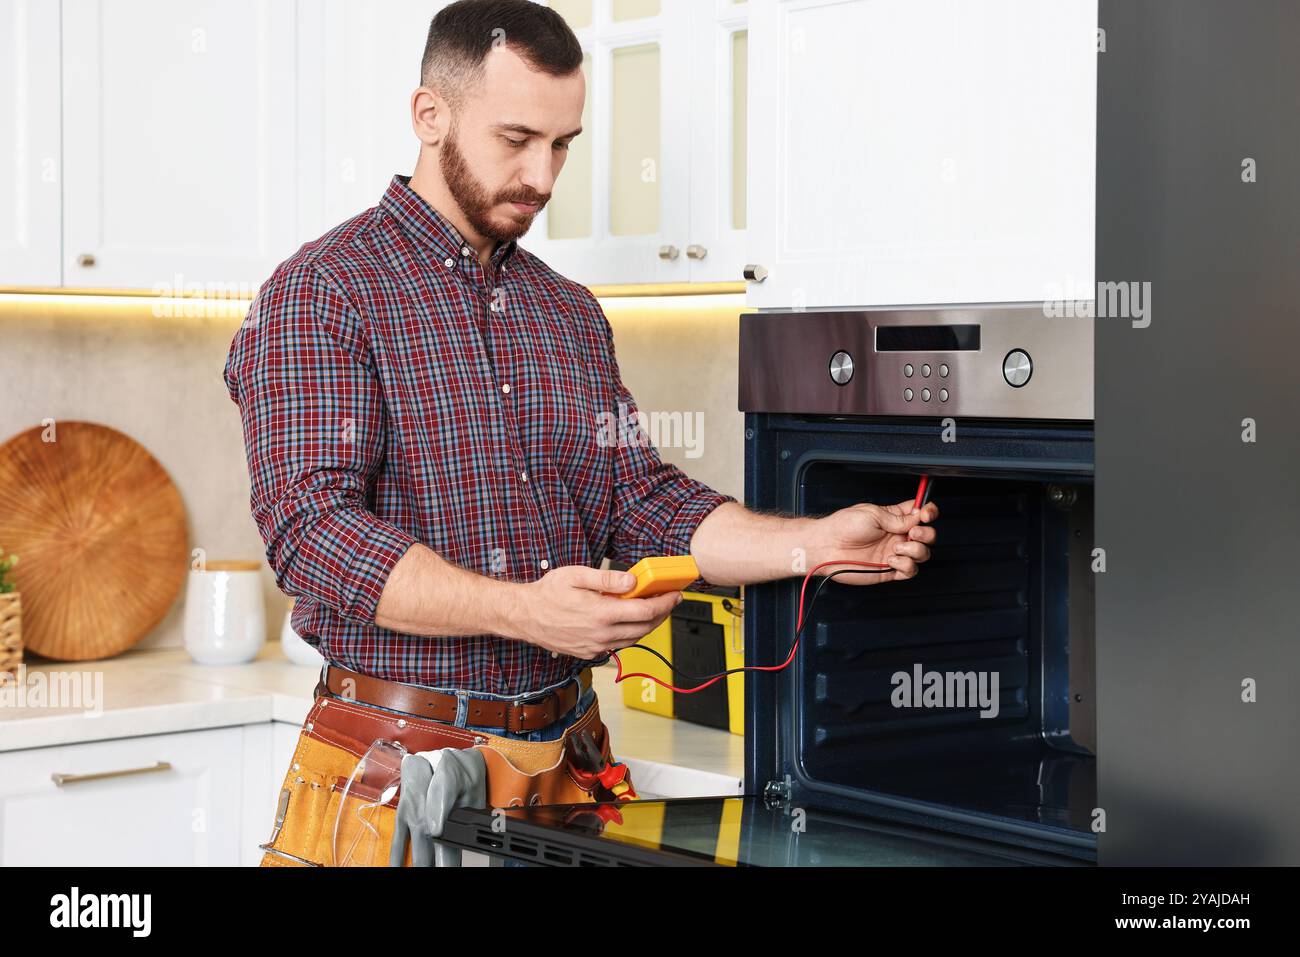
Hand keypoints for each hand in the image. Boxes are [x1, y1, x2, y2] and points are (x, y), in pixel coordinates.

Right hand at [504, 565, 681, 658]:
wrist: (524, 616)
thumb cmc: (547, 594)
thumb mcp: (576, 576)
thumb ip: (607, 579)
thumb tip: (632, 582)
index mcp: (601, 613)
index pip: (645, 611)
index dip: (664, 603)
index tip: (674, 595)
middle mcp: (601, 634)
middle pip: (644, 628)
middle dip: (661, 614)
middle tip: (669, 601)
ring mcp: (596, 646)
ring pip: (634, 639)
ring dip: (648, 625)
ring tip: (652, 609)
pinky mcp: (590, 653)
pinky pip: (618, 645)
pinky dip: (630, 633)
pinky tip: (629, 620)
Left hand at [809, 498, 938, 583]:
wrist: (828, 547)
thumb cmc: (843, 526)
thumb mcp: (872, 514)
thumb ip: (898, 518)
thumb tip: (916, 519)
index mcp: (894, 517)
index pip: (920, 513)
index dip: (928, 512)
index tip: (925, 515)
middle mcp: (897, 535)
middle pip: (927, 535)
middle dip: (926, 534)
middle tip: (913, 533)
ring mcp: (894, 552)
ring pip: (922, 554)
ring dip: (915, 550)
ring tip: (896, 547)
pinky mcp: (889, 570)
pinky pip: (910, 570)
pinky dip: (905, 565)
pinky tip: (890, 559)